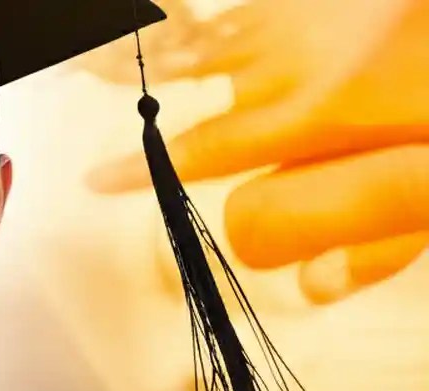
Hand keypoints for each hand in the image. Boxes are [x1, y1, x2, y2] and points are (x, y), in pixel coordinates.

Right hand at [83, 0, 428, 302]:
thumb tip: (312, 291)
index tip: (99, 180)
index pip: (203, 152)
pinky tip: (197, 23)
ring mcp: (310, 11)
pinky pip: (251, 5)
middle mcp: (297, 56)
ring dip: (169, 39)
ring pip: (221, 27)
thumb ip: (381, 238)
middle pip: (197, 70)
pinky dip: (217, 15)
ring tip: (113, 46)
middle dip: (134, 81)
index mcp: (314, 115)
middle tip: (80, 80)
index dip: (146, 171)